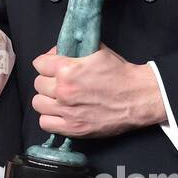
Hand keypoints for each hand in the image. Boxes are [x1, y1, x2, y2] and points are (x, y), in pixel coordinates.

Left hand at [31, 45, 164, 138]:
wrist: (139, 97)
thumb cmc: (120, 74)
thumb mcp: (97, 52)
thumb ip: (74, 49)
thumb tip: (58, 51)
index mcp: (67, 70)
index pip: (39, 63)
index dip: (46, 63)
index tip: (52, 66)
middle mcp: (64, 91)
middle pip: (38, 83)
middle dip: (47, 80)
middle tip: (59, 82)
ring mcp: (67, 111)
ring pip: (38, 103)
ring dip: (47, 99)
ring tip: (58, 98)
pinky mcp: (73, 128)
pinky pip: (45, 123)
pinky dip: (50, 118)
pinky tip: (60, 113)